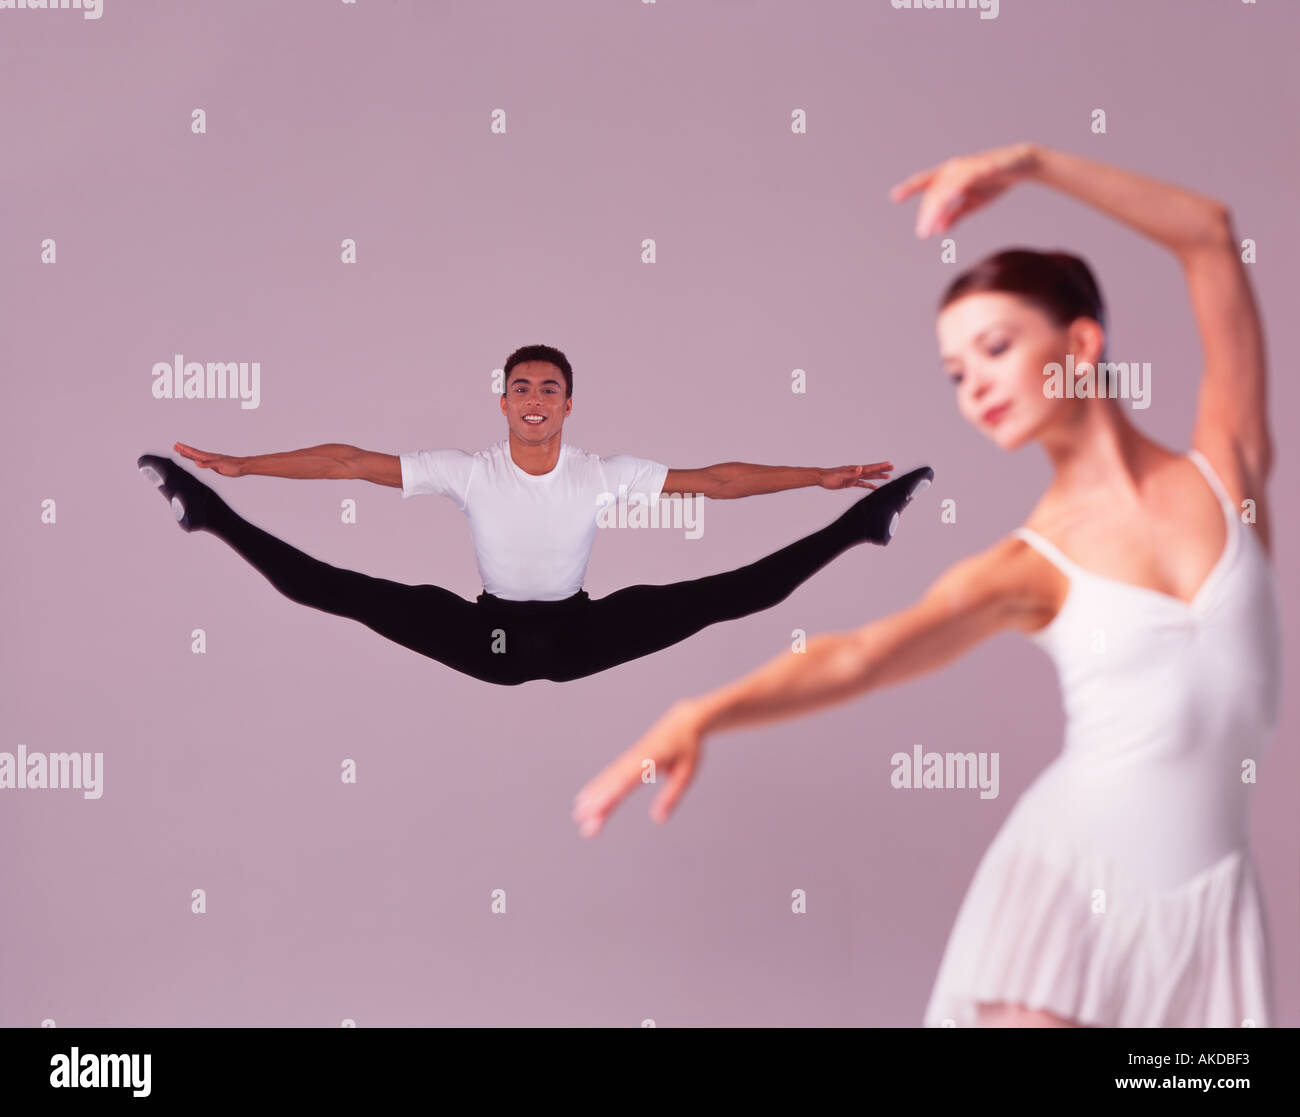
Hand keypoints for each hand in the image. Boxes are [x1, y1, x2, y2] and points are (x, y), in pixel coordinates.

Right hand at [174, 441, 245, 476]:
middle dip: (184, 450)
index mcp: (209, 457)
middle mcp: (209, 457)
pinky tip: (195, 461)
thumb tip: (196, 462)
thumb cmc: (234, 465)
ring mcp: (211, 461)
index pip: (194, 452)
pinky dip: (197, 461)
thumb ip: (208, 464)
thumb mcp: (220, 465)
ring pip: (197, 457)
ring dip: (188, 454)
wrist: (243, 467)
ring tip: (180, 452)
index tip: (177, 445)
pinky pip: (202, 462)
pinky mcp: (214, 465)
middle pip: (194, 453)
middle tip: (175, 446)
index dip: (185, 449)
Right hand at [572, 700, 706, 837]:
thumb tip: (658, 819)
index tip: (595, 808)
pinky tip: (585, 798)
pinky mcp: (628, 759)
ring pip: (608, 778)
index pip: (626, 780)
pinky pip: (610, 774)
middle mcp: (635, 758)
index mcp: (651, 759)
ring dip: (593, 795)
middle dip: (596, 801)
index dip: (609, 794)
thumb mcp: (686, 772)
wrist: (682, 721)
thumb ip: (672, 795)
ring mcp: (629, 758)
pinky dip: (597, 786)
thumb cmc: (687, 747)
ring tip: (578, 815)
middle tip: (581, 821)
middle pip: (612, 781)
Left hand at [819, 463, 891, 490]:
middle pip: (872, 471)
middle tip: (892, 467)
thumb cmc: (829, 476)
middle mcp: (856, 472)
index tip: (888, 463)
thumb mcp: (840, 475)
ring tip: (888, 476)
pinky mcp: (851, 482)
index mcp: (855, 469)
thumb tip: (860, 468)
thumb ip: (851, 472)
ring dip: (878, 477)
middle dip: (882, 469)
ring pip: (869, 477)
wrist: (821, 478)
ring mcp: (854, 477)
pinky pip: (862, 484)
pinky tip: (874, 487)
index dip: (879, 466)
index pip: (870, 468)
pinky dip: (869, 485)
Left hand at [890, 142, 1038, 237]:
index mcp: (950, 175)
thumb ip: (954, 215)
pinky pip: (967, 178)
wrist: (1022, 166)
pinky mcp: (984, 167)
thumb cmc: (994, 182)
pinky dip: (957, 187)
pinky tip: (949, 195)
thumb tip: (937, 230)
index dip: (910, 188)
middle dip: (926, 215)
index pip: (926, 182)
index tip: (895, 196)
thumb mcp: (971, 203)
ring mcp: (968, 167)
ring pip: (946, 189)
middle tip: (922, 235)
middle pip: (934, 193)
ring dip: (936, 209)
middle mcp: (954, 168)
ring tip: (929, 228)